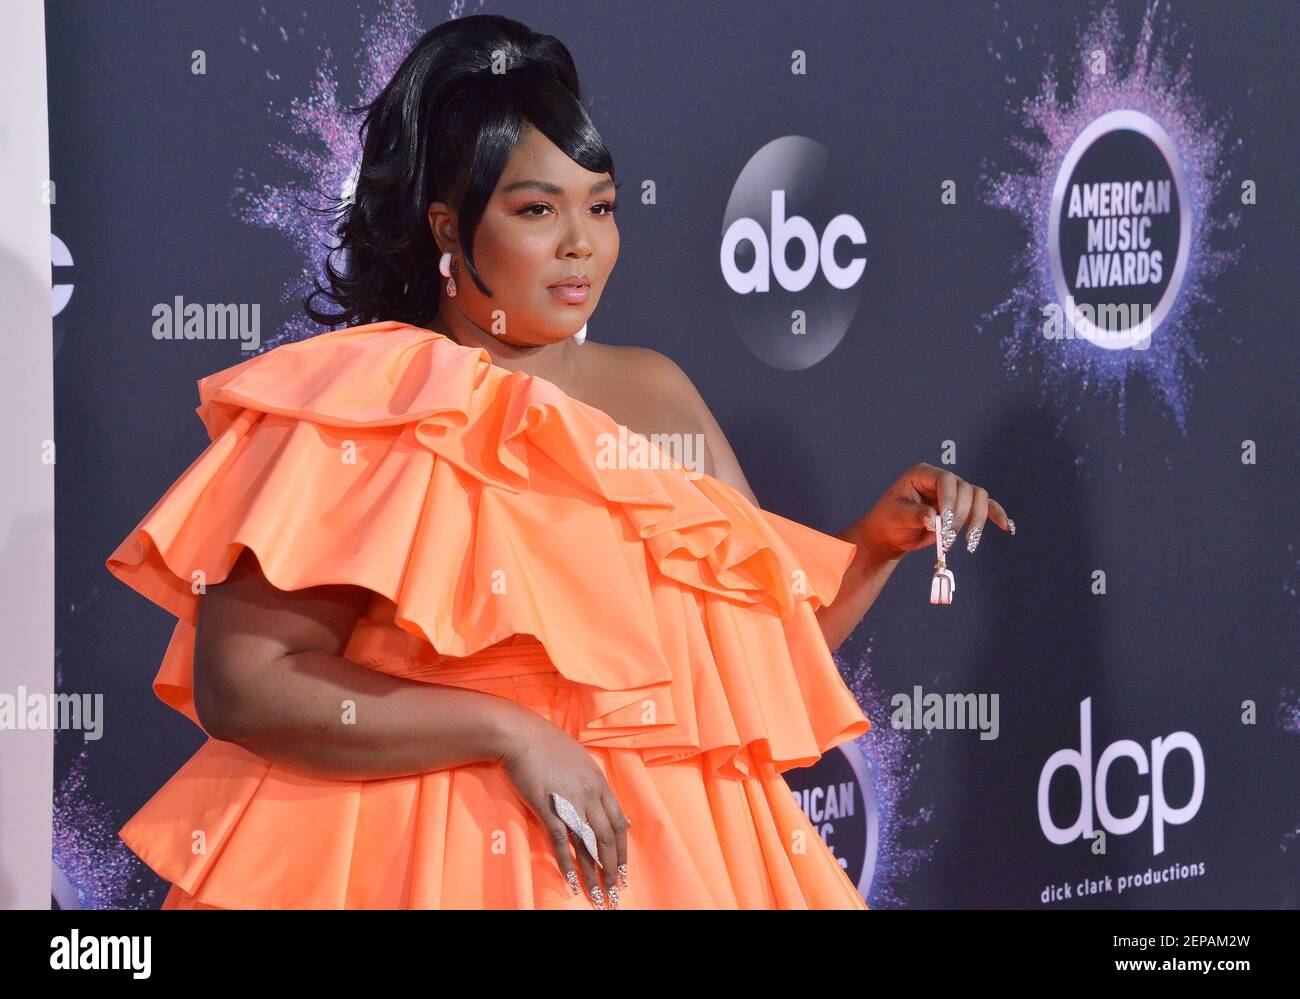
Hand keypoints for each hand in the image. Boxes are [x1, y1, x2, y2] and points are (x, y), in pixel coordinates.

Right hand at [496, 706, 629, 908]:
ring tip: (599, 896)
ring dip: (595, 874)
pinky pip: (562, 843)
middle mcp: (590, 794)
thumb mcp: (579, 760)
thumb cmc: (546, 744)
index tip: (623, 870)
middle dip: (613, 869)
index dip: (622, 850)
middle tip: (615, 891)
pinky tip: (573, 883)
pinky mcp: (548, 809)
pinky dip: (569, 866)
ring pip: (589, 845)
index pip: (618, 824)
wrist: (519, 734)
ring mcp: (571, 802)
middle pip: (608, 839)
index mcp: (599, 783)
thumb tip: (604, 801)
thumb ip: (593, 782)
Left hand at [853, 462, 1014, 560]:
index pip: (946, 480)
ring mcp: (955, 493)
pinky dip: (996, 516)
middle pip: (966, 490)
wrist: (891, 534)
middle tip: (948, 539)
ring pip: (979, 499)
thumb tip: (933, 519)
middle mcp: (943, 480)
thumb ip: (915, 516)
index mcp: (923, 474)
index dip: (950, 500)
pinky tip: (1007, 527)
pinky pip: (985, 508)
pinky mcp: (963, 508)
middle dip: (960, 517)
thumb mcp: (897, 517)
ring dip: (978, 521)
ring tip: (969, 543)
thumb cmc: (890, 521)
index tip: (945, 522)